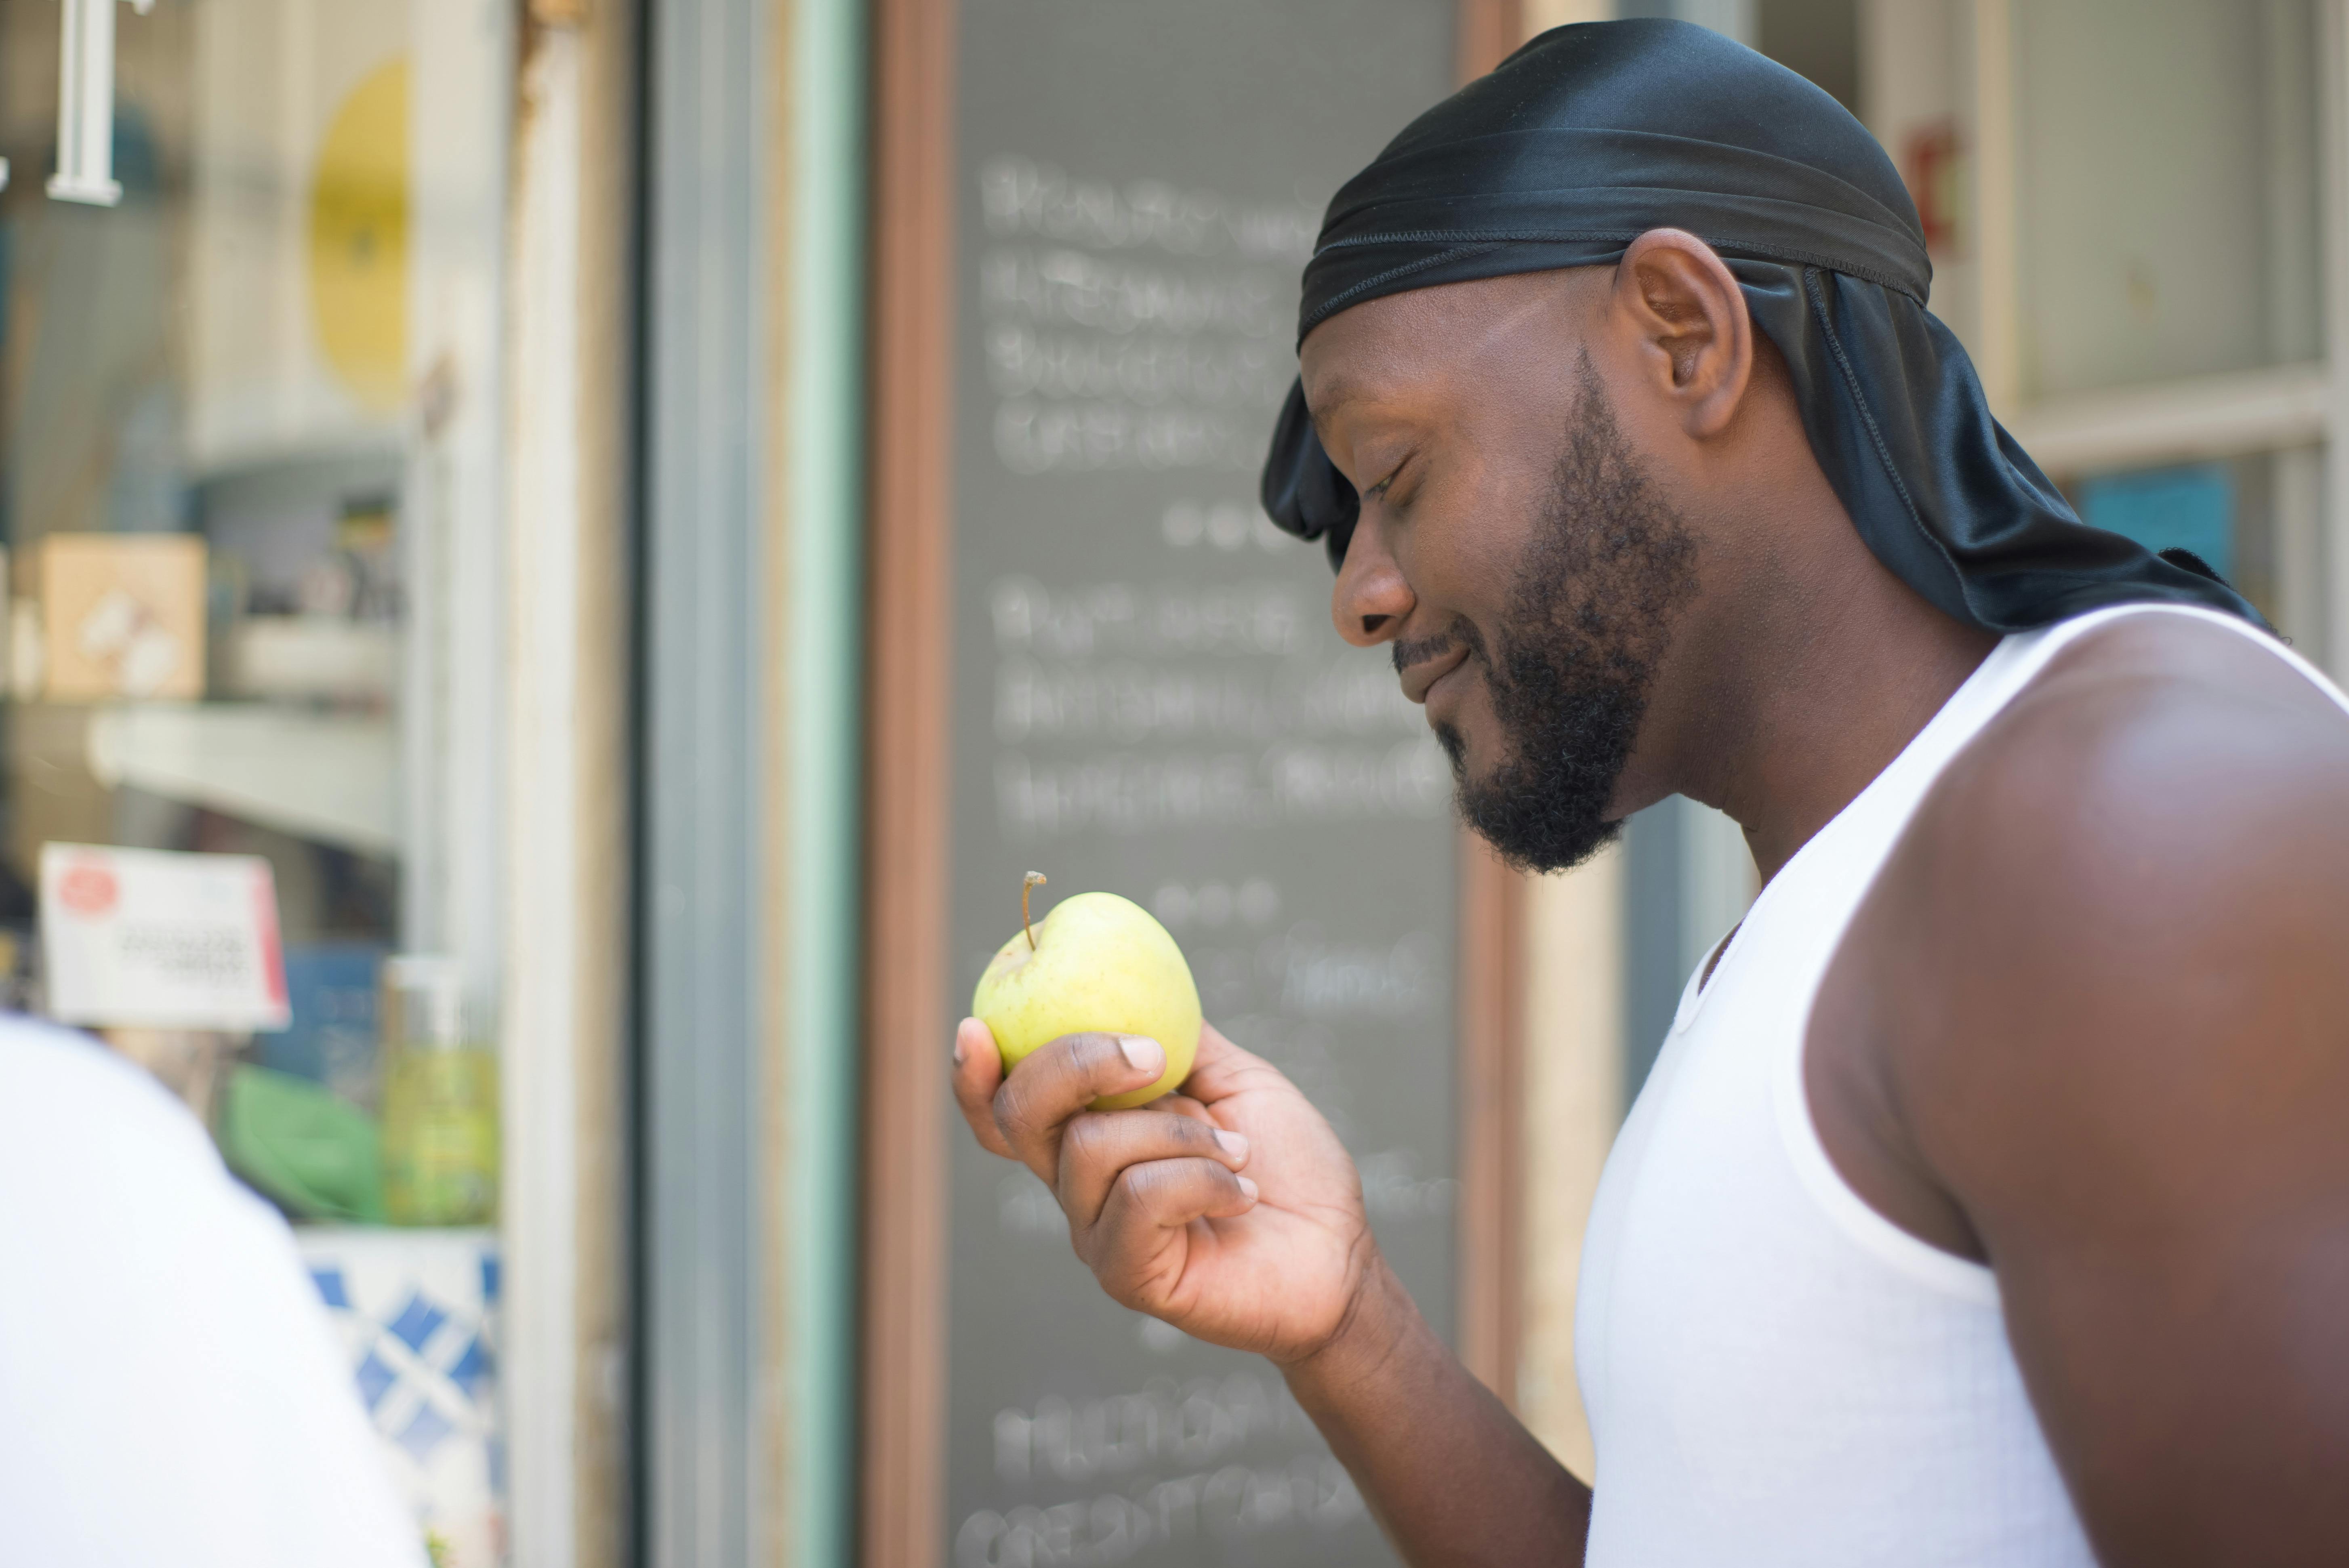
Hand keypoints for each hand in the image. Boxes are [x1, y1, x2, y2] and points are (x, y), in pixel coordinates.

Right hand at [952, 1018, 1376, 1363]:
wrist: (1338, 1250)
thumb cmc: (1287, 1166)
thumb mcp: (1231, 1079)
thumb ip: (1177, 1036)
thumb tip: (1135, 980)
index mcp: (1091, 1136)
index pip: (1004, 1109)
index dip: (973, 1073)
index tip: (975, 1024)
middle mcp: (1078, 1185)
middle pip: (1019, 1114)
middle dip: (1076, 1063)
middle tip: (1153, 1057)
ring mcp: (1096, 1234)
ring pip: (1089, 1149)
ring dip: (1181, 1133)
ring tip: (1239, 1152)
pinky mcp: (1126, 1275)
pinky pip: (1136, 1200)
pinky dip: (1202, 1179)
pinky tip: (1241, 1193)